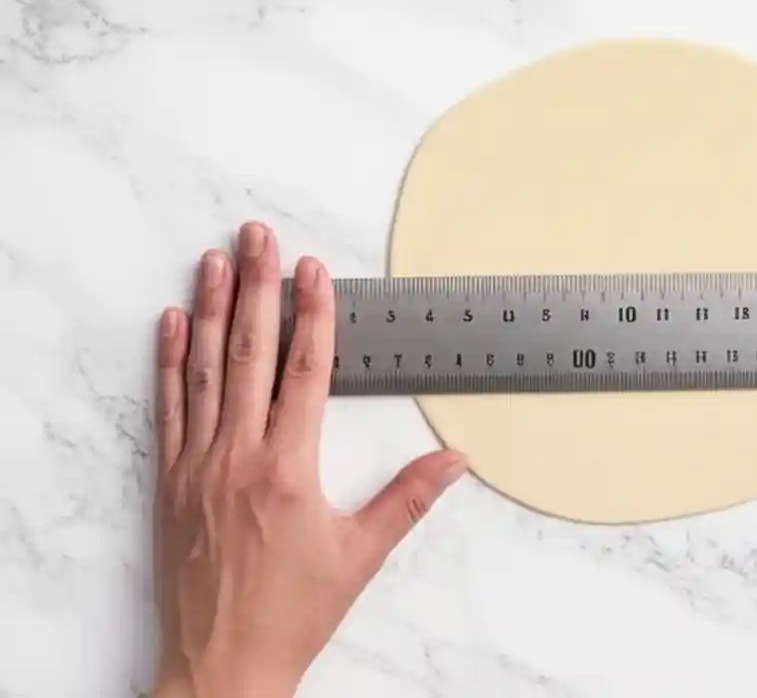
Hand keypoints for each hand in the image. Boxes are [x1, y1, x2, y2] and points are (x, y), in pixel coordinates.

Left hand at [152, 223, 467, 696]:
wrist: (222, 664)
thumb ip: (408, 499)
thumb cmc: (292, 613)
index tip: (312, 272)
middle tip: (257, 238)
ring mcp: (197, 466)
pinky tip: (170, 324)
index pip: (304, 373)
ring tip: (212, 259)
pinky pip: (166, 409)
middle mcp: (238, 457)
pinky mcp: (169, 482)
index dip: (310, 316)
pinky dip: (167, 363)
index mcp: (290, 469)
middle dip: (254, 289)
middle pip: (248, 355)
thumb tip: (455, 460)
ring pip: (202, 372)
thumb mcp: (361, 556)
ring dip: (207, 310)